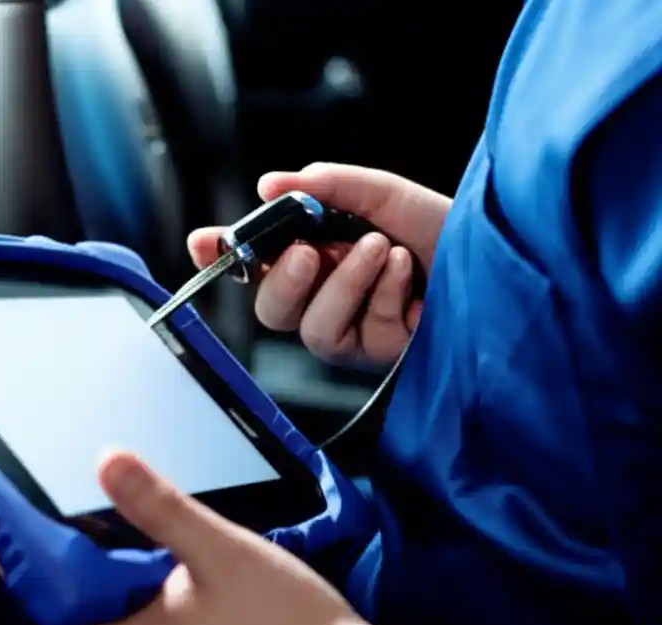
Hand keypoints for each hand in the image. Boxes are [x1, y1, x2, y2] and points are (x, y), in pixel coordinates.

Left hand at [89, 452, 407, 624]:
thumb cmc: (288, 624)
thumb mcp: (219, 549)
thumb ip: (159, 507)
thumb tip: (106, 464)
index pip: (80, 591)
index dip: (90, 550)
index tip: (110, 515)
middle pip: (117, 605)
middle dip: (135, 566)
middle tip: (167, 529)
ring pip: (154, 624)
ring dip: (167, 590)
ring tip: (200, 559)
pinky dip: (193, 617)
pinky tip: (223, 597)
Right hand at [188, 163, 450, 366]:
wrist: (503, 259)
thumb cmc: (449, 230)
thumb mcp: (385, 195)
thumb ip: (329, 187)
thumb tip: (271, 184)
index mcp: (319, 257)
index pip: (257, 264)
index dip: (222, 256)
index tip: (204, 241)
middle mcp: (329, 298)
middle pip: (271, 309)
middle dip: (281, 279)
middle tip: (307, 250)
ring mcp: (354, 332)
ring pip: (310, 328)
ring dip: (343, 281)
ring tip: (381, 248)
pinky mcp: (379, 357)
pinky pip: (357, 332)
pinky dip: (380, 293)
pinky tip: (407, 272)